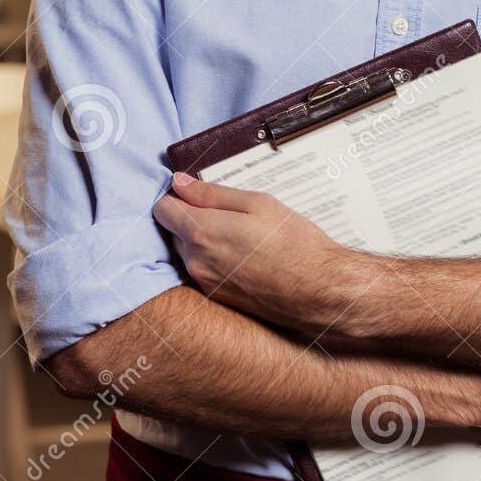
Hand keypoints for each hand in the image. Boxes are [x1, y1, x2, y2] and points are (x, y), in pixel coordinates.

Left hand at [151, 172, 349, 334]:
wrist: (318, 291)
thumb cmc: (294, 243)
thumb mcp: (257, 203)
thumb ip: (211, 193)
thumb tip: (178, 182)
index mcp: (201, 232)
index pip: (162, 209)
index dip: (177, 196)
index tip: (197, 193)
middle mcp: (195, 261)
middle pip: (173, 231)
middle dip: (191, 218)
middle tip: (227, 214)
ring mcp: (204, 283)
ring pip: (188, 252)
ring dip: (203, 241)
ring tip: (240, 236)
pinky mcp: (216, 298)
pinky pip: (203, 271)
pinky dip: (214, 260)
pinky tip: (244, 256)